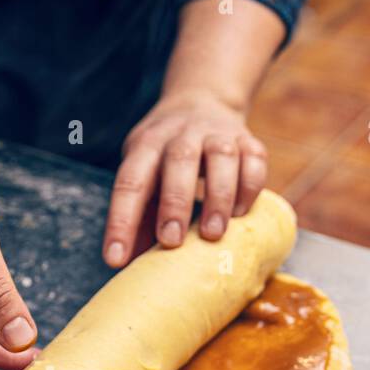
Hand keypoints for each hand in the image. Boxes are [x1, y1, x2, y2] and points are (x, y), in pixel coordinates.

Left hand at [102, 89, 267, 267]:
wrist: (202, 101)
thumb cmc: (165, 158)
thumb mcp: (145, 176)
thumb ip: (140, 217)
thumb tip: (130, 268)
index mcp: (146, 146)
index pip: (129, 182)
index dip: (120, 222)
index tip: (115, 259)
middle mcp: (181, 134)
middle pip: (178, 162)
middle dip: (174, 204)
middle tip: (171, 241)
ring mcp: (217, 134)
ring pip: (221, 158)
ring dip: (217, 198)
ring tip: (212, 234)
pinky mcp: (248, 140)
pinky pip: (254, 160)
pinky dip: (249, 188)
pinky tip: (241, 214)